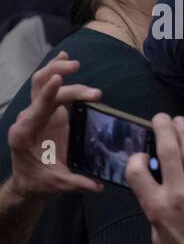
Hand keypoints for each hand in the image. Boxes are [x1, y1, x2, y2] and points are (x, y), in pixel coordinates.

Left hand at [6, 52, 102, 197]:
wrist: (28, 182)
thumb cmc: (39, 182)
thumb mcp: (58, 185)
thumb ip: (77, 183)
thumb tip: (98, 185)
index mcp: (25, 133)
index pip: (38, 108)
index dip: (49, 93)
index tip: (60, 79)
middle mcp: (28, 118)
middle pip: (39, 88)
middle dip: (60, 80)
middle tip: (92, 89)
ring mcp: (37, 113)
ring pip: (41, 83)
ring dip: (57, 70)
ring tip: (74, 64)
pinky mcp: (47, 112)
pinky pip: (48, 87)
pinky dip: (55, 71)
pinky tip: (64, 59)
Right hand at [125, 114, 183, 243]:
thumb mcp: (156, 231)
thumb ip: (152, 205)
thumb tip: (154, 183)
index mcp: (155, 205)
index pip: (136, 169)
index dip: (136, 157)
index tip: (142, 154)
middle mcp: (177, 193)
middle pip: (167, 149)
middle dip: (162, 128)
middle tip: (161, 118)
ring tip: (179, 120)